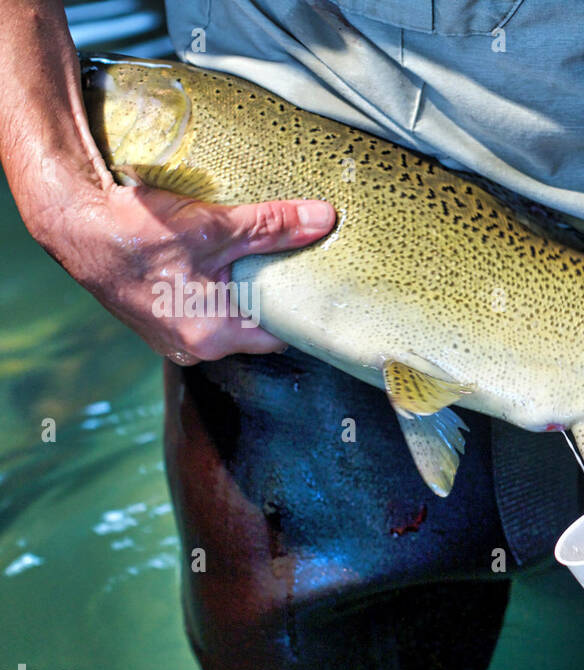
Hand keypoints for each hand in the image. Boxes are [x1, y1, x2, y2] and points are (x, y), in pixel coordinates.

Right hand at [31, 179, 334, 362]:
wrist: (71, 224)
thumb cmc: (135, 232)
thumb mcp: (215, 227)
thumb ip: (273, 227)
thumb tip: (323, 219)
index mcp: (213, 335)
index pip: (282, 335)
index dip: (301, 308)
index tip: (316, 283)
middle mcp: (194, 348)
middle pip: (255, 327)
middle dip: (272, 296)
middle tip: (290, 264)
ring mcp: (173, 339)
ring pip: (228, 319)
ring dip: (241, 292)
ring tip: (254, 259)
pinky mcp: (159, 323)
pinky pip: (202, 312)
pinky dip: (214, 291)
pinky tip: (217, 264)